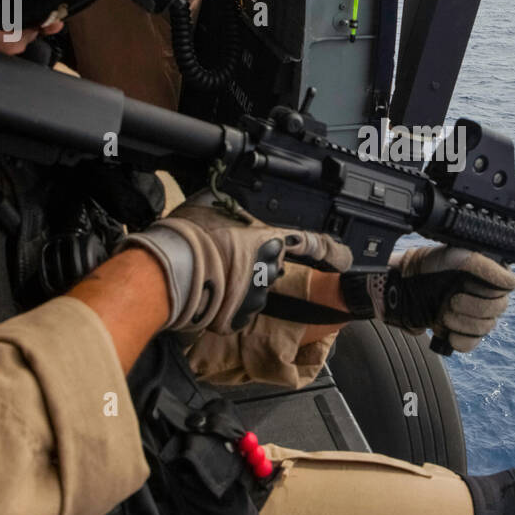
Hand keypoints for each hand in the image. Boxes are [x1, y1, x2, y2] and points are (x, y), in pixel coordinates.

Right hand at [120, 193, 350, 332]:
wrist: (170, 270)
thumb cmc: (191, 235)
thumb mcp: (212, 203)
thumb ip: (231, 203)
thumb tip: (229, 194)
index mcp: (270, 241)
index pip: (309, 243)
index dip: (330, 250)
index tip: (344, 257)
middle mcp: (269, 271)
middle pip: (272, 266)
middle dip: (258, 262)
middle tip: (230, 256)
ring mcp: (255, 298)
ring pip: (255, 289)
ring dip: (241, 283)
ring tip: (212, 275)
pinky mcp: (237, 319)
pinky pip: (237, 311)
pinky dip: (227, 305)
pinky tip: (209, 293)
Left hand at [343, 247, 514, 351]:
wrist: (396, 288)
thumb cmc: (422, 267)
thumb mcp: (454, 256)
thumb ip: (483, 265)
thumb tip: (508, 280)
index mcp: (484, 270)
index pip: (508, 284)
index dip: (490, 289)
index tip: (467, 286)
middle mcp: (480, 290)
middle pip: (499, 308)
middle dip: (474, 307)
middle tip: (450, 301)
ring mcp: (470, 312)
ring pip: (487, 326)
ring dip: (464, 323)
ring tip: (443, 314)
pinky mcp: (457, 330)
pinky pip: (472, 342)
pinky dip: (461, 340)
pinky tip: (447, 333)